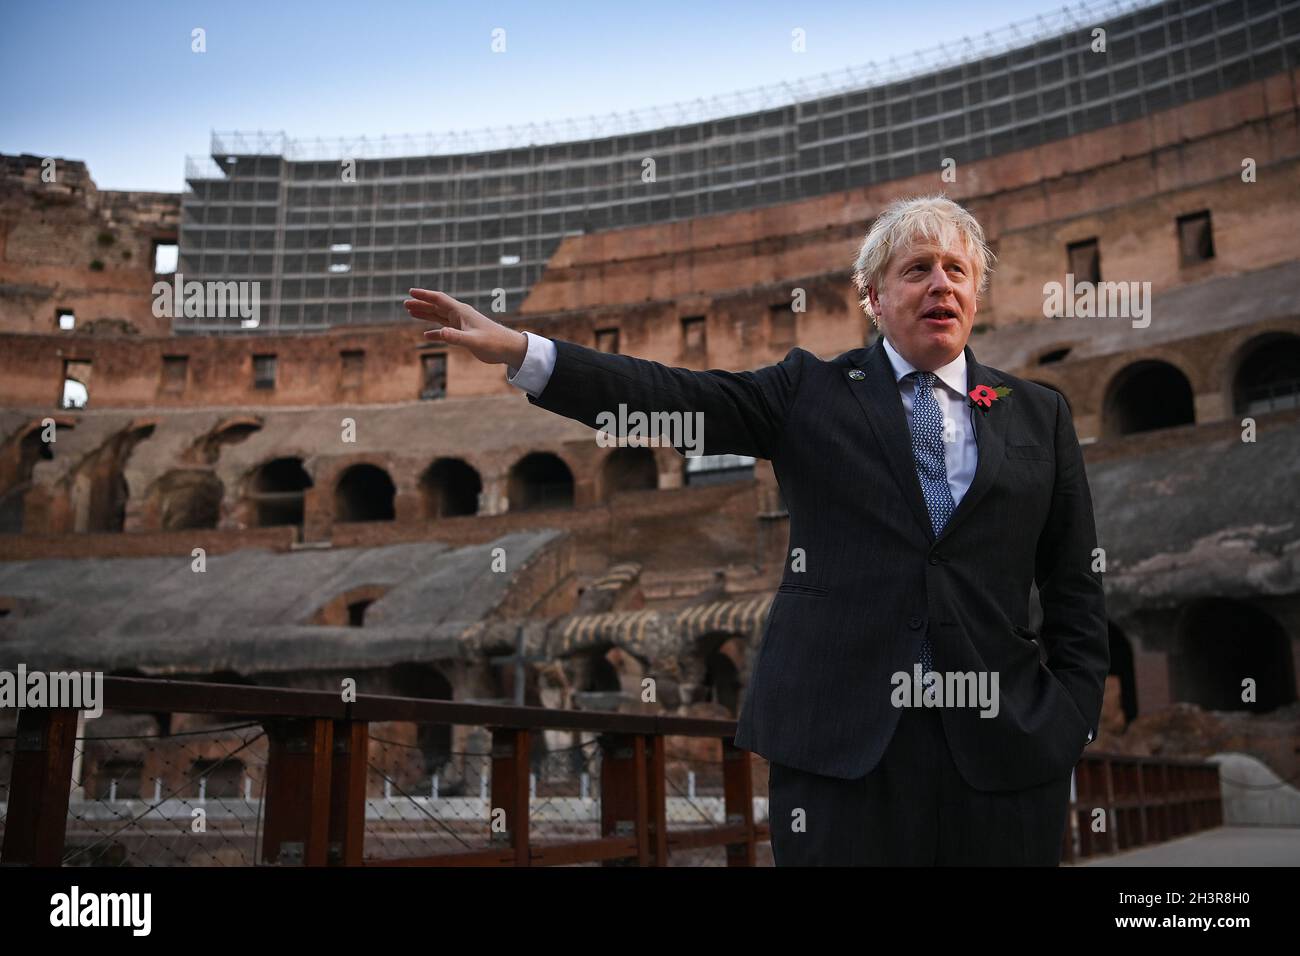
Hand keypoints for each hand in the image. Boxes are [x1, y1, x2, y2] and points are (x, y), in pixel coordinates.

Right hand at [403, 289, 527, 367]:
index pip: (439, 299)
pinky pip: (446, 330)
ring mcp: (462, 324)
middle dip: (421, 304)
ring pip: (439, 317)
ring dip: (425, 314)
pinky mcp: (464, 333)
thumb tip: (439, 333)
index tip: (411, 291)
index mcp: (461, 312)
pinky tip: (427, 335)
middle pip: (436, 306)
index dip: (425, 295)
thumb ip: (456, 337)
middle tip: (405, 303)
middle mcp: (460, 315)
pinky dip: (436, 332)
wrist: (509, 348)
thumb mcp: (473, 341)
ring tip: (410, 312)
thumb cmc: (494, 342)